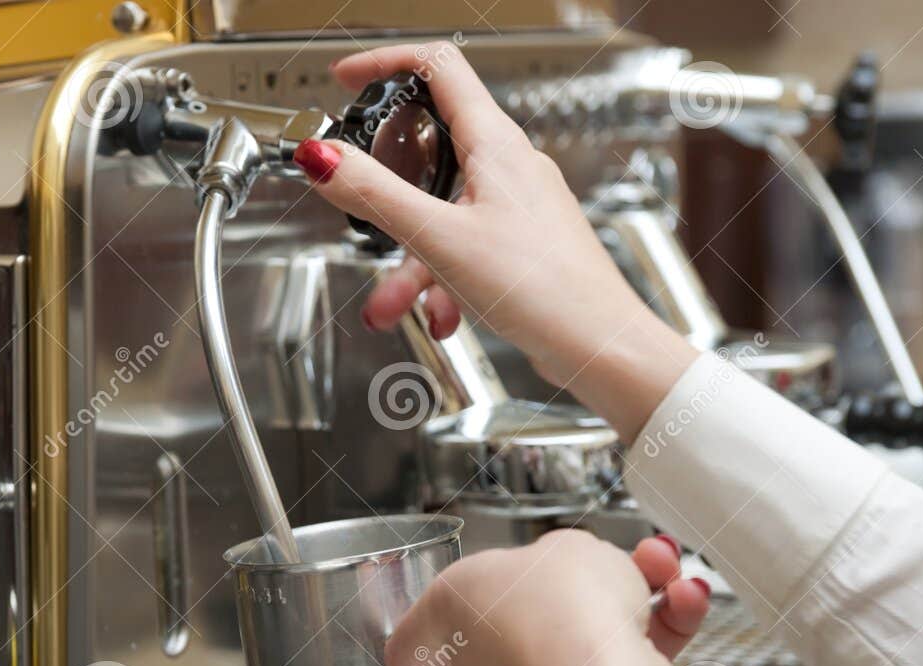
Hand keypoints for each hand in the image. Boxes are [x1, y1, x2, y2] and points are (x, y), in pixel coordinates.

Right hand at [292, 43, 700, 438]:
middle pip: (429, 151)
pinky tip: (439, 314)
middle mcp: (510, 165)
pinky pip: (464, 248)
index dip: (385, 64)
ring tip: (394, 304)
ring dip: (410, 261)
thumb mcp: (439, 238)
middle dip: (386, 198)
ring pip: (443, 215)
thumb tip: (323, 156)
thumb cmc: (544, 289)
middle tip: (356, 210)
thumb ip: (376, 195)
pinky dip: (441, 281)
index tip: (347, 80)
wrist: (599, 344)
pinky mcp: (522, 244)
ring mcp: (519, 205)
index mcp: (495, 144)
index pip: (436, 67)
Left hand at [384, 530, 709, 665]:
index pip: (411, 643)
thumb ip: (565, 558)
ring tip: (666, 574)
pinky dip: (658, 634)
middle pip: (523, 626)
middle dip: (580, 587)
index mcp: (450, 615)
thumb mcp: (563, 548)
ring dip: (633, 601)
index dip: (419, 637)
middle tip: (613, 563)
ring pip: (581, 643)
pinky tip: (686, 600)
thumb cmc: (559, 613)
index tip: (427, 639)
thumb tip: (579, 573)